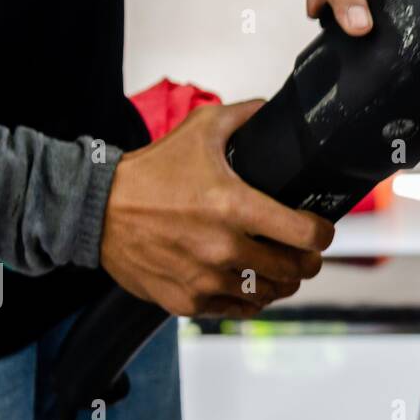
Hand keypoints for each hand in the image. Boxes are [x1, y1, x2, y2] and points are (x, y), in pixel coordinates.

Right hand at [100, 101, 333, 317]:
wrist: (97, 211)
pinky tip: (250, 284)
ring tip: (280, 270)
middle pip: (293, 270)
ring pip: (268, 294)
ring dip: (280, 282)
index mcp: (234, 206)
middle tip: (306, 253)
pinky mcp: (187, 301)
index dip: (323, 234)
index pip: (305, 234)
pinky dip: (249, 299)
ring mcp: (204, 279)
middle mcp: (222, 247)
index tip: (322, 230)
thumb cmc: (150, 172)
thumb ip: (245, 116)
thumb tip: (273, 110)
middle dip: (306, 261)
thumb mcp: (201, 129)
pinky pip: (237, 309)